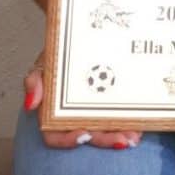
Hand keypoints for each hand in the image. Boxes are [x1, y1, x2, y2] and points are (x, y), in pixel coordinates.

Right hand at [23, 55, 140, 149]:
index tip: (84, 135)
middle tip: (121, 139)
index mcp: (55, 111)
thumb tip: (33, 104)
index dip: (67, 140)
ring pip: (107, 130)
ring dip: (120, 135)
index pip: (55, 135)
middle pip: (87, 135)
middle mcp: (75, 114)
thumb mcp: (45, 62)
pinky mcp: (115, 101)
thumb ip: (35, 80)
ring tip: (134, 135)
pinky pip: (123, 116)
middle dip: (104, 140)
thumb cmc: (62, 54)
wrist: (86, 34)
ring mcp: (96, 109)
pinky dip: (132, 121)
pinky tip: (142, 124)